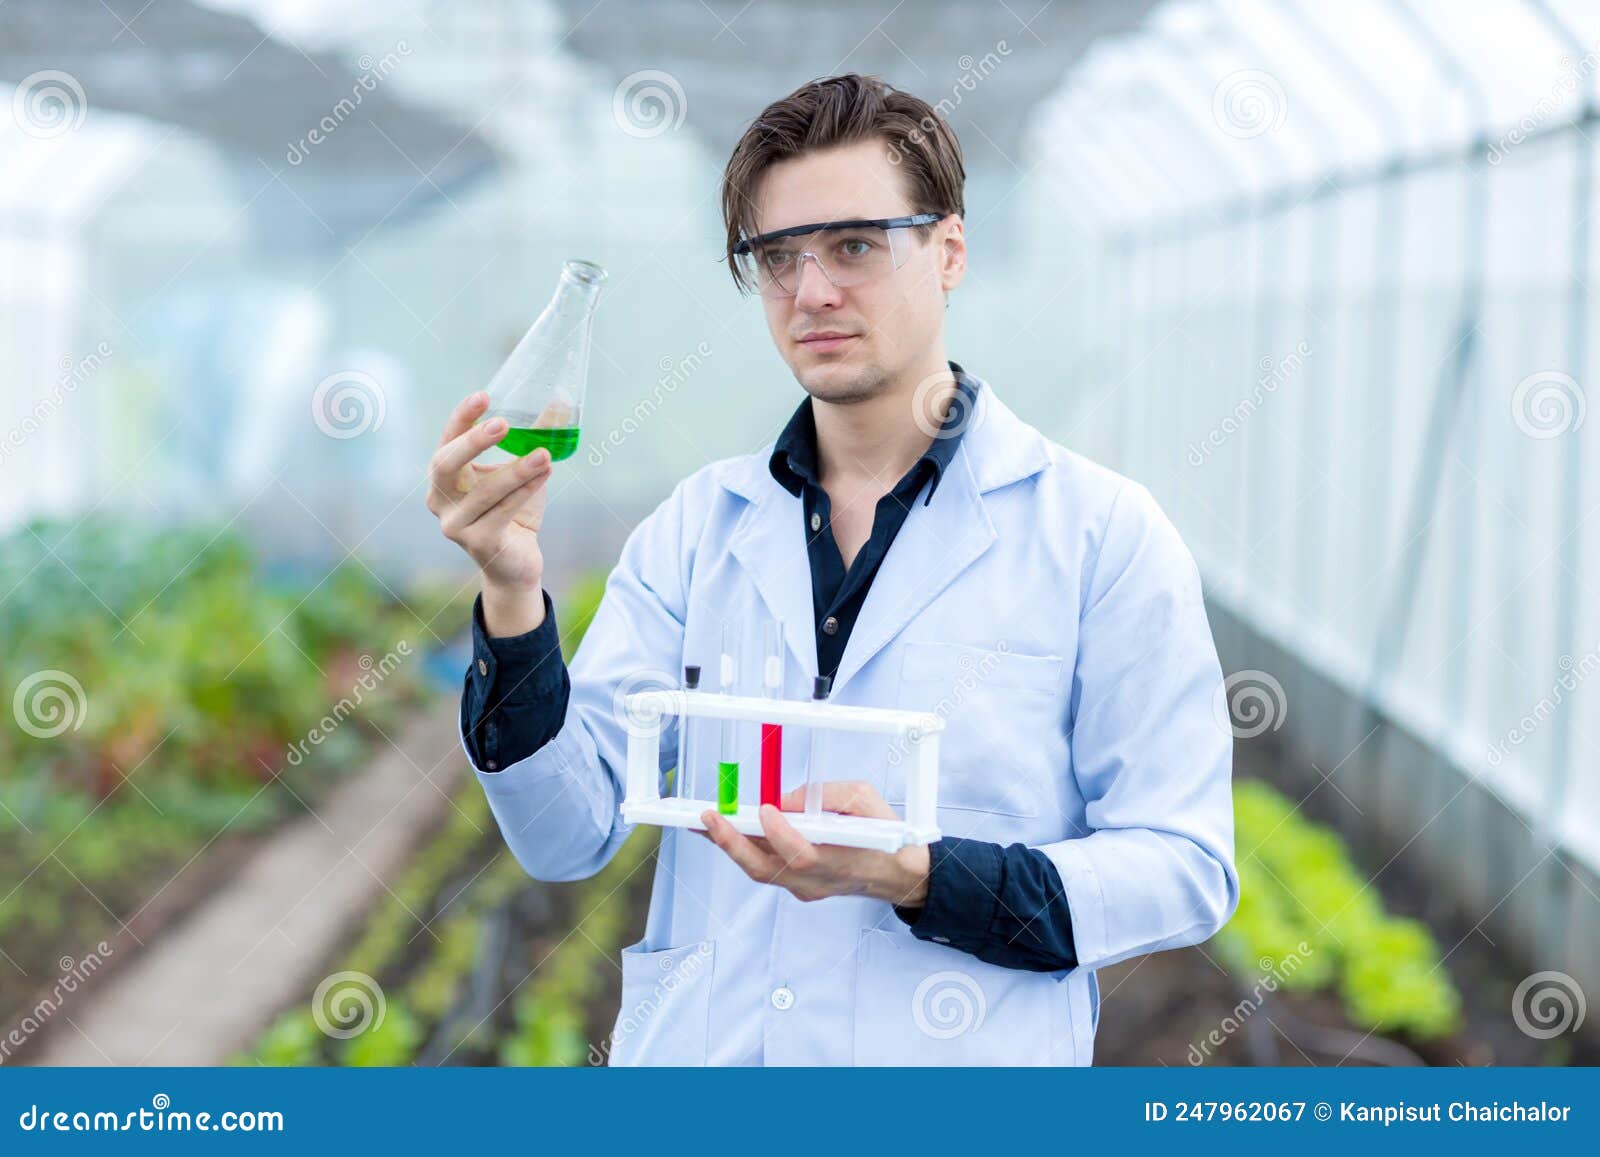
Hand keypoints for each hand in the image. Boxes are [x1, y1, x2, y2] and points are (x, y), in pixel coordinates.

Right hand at [426, 392, 553, 630]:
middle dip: (474, 442)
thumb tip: (562, 400)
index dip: (462, 418)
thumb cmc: (514, 510)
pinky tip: (543, 474)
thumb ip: (534, 436)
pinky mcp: (478, 543)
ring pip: (483, 492)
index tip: (484, 395)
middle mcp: (440, 499)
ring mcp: (455, 525)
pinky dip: (523, 492)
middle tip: (505, 423)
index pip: (447, 440)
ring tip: (544, 453)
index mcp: (444, 476)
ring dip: (516, 470)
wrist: (516, 563)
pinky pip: (500, 513)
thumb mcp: (522, 470)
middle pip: (445, 465)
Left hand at [699, 781, 929, 907]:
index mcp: (840, 861)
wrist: (896, 873)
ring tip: (704, 821)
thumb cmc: (885, 834)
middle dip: (732, 843)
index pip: (802, 856)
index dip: (780, 834)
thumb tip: (784, 799)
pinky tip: (727, 829)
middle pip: (766, 869)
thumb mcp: (866, 800)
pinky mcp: (797, 885)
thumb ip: (828, 795)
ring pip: (759, 870)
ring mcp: (804, 888)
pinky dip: (744, 848)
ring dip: (729, 845)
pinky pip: (764, 867)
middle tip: (708, 817)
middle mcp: (817, 881)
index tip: (766, 808)